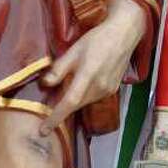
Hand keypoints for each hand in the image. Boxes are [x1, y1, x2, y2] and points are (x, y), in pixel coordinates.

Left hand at [37, 0, 147, 134]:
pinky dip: (81, 96)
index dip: (55, 117)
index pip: (69, 103)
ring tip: (58, 98)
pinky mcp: (112, 90)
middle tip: (45, 113)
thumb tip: (45, 85)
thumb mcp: (72, 51)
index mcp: (88, 77)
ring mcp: (108, 90)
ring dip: (71, 102)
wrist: (123, 36)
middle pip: (76, 104)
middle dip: (60, 110)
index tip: (43, 130)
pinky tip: (76, 88)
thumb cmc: (96, 40)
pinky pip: (92, 97)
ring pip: (84, 102)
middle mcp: (100, 88)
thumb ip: (58, 69)